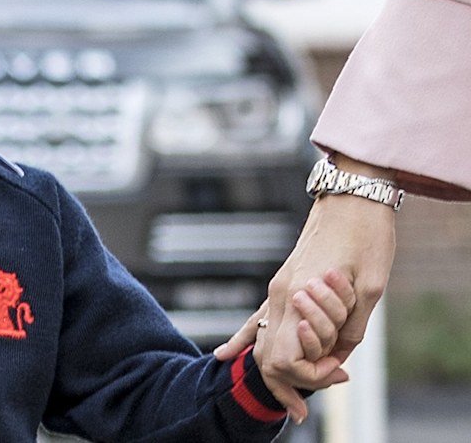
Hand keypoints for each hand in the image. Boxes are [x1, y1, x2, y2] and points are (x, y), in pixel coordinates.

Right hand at [214, 159, 395, 420]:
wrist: (352, 194)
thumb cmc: (366, 236)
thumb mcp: (371, 287)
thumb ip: (351, 325)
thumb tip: (339, 354)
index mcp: (298, 294)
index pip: (284, 356)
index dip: (308, 375)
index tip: (336, 374)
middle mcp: (280, 293)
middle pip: (267, 353)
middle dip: (286, 383)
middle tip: (307, 403)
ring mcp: (278, 286)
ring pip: (260, 338)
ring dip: (274, 369)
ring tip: (286, 400)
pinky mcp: (283, 281)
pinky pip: (255, 318)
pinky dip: (242, 340)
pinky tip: (224, 355)